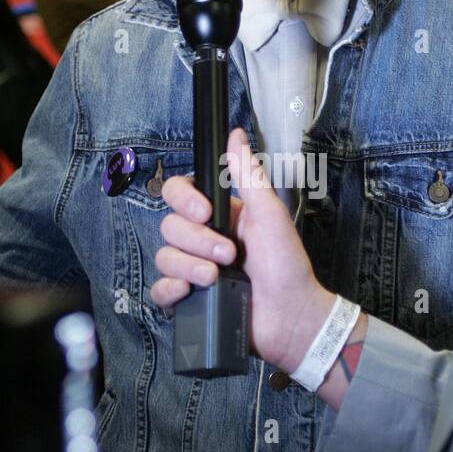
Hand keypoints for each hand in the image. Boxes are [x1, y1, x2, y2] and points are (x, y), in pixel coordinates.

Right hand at [151, 128, 335, 372]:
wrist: (292, 317)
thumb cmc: (288, 266)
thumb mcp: (270, 215)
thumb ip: (248, 175)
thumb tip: (235, 134)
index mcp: (221, 215)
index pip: (179, 194)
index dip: (184, 200)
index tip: (205, 212)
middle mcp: (203, 240)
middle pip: (170, 226)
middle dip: (198, 241)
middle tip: (229, 254)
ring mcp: (194, 269)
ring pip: (164, 256)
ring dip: (189, 266)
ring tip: (217, 278)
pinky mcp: (189, 299)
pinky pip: (160, 290)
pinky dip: (170, 290)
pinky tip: (190, 292)